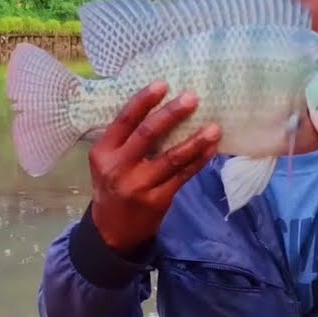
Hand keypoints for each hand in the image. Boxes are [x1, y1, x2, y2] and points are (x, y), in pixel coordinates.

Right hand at [89, 82, 220, 255]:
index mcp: (103, 152)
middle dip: (171, 114)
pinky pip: (183, 176)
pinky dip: (198, 160)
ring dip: (195, 141)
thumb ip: (124, 140)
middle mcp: (119, 168)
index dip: (143, 101)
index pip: (124, 121)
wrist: (111, 232)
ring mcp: (139, 186)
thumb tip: (160, 108)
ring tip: (214, 127)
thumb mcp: (106, 162)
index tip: (162, 84)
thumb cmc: (112, 187)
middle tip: (192, 98)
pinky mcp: (157, 201)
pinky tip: (211, 148)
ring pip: (171, 158)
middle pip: (148, 135)